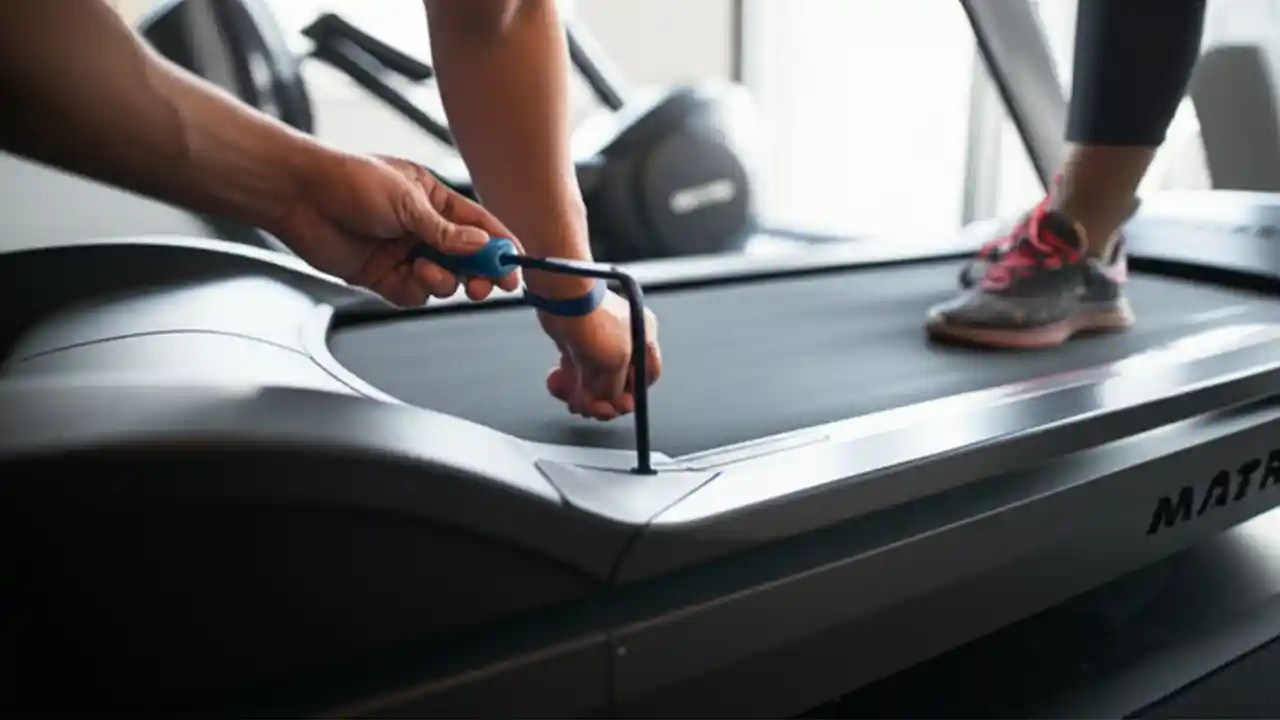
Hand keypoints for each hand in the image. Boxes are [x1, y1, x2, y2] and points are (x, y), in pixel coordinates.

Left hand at [275, 151, 520, 305]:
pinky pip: (414, 294)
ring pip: (443, 280)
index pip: (480, 225)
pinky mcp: (383, 276)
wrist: (299, 197)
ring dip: (442, 280)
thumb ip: (444, 229)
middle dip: (479, 273)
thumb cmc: (349, 182)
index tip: (515, 266)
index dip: (501, 247)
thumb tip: (482, 244)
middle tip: (483, 285)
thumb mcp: (406, 201)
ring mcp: (404, 253)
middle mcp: (424, 229)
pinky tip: (404, 276)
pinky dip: (415, 290)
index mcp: (435, 200)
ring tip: (424, 269)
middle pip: (467, 259)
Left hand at [540, 292, 661, 420]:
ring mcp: (600, 343)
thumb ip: (615, 388)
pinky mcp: (577, 344)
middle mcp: (624, 341)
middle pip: (619, 383)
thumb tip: (609, 404)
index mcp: (643, 338)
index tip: (616, 407)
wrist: (562, 300)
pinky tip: (558, 383)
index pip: (646, 377)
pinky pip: (577, 373)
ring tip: (573, 400)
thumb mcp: (615, 362)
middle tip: (591, 409)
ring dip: (584, 395)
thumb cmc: (593, 321)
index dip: (632, 395)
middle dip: (604, 399)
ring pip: (595, 381)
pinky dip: (570, 383)